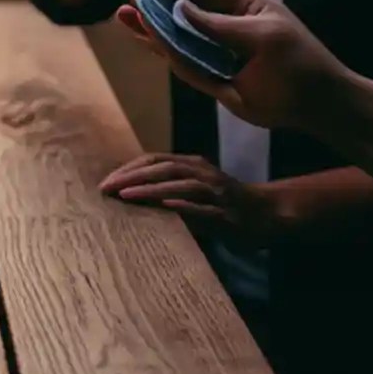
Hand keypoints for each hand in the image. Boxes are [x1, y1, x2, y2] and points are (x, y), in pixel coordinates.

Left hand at [99, 153, 278, 242]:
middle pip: (164, 168)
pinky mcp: (226, 214)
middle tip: (107, 188)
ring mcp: (216, 192)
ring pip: (181, 185)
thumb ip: (166, 189)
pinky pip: (204, 208)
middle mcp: (203, 174)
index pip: (155, 159)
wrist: (267, 214)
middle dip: (133, 176)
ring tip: (126, 195)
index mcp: (192, 165)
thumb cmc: (221, 204)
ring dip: (152, 189)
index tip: (106, 182)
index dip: (129, 168)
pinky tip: (166, 207)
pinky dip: (184, 206)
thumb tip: (126, 195)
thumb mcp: (192, 191)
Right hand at [116, 0, 348, 129]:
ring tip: (125, 19)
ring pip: (179, 40)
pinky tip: (147, 42)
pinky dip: (167, 54)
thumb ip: (217, 25)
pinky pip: (185, 64)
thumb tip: (179, 9)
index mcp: (245, 7)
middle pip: (185, 14)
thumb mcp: (261, 35)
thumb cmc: (297, 60)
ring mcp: (219, 54)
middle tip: (129, 2)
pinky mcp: (213, 78)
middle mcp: (227, 28)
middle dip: (157, 8)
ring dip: (153, 31)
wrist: (314, 104)